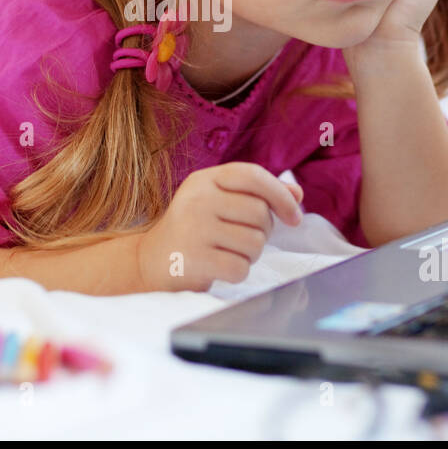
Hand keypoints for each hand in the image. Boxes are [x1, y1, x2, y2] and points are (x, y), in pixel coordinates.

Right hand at [137, 163, 304, 292]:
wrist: (150, 260)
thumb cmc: (195, 229)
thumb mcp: (220, 203)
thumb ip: (258, 195)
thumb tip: (297, 195)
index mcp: (205, 179)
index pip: (253, 176)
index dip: (280, 195)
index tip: (294, 217)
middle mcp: (197, 199)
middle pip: (260, 213)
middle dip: (263, 232)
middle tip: (243, 238)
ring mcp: (194, 229)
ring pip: (255, 243)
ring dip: (250, 255)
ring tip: (228, 252)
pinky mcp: (194, 259)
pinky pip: (240, 268)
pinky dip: (237, 272)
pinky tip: (219, 268)